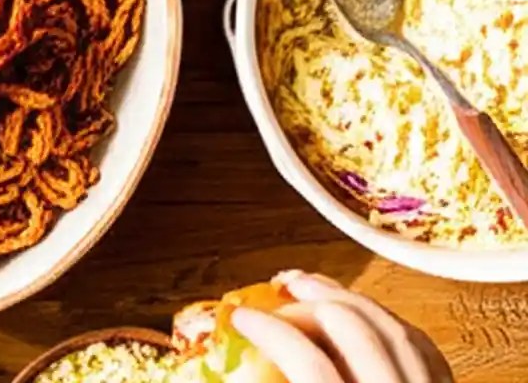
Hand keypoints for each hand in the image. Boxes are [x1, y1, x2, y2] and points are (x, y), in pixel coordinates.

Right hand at [232, 270, 453, 382]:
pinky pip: (425, 349)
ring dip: (351, 300)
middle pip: (354, 329)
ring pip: (395, 329)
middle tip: (280, 289)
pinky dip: (392, 324)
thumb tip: (235, 372)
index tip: (241, 316)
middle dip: (311, 300)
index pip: (307, 362)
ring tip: (318, 288)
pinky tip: (369, 317)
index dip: (268, 331)